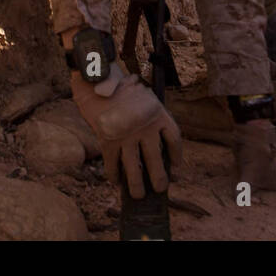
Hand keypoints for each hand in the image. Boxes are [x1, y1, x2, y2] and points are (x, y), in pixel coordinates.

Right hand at [70, 64, 182, 197]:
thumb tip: (156, 144)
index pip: (174, 138)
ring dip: (136, 183)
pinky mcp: (108, 140)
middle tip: (160, 188)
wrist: (98, 81)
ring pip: (134, 167)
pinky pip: (112, 163)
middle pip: (155, 159)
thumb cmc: (123, 90)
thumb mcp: (145, 96)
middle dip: (159, 178)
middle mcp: (145, 127)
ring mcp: (126, 135)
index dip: (176, 155)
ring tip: (138, 195)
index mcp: (158, 113)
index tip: (176, 166)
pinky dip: (114, 173)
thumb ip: (151, 117)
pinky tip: (116, 181)